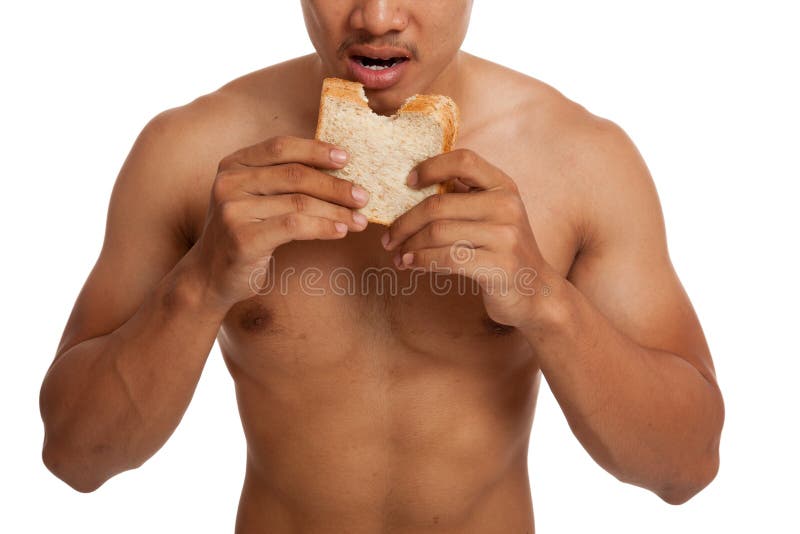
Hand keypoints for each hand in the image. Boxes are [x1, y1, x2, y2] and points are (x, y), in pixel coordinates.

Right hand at [187, 136, 369, 310]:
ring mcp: (233, 210)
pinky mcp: (243, 238)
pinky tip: (341, 231)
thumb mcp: (255, 198)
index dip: (316, 150)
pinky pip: (295, 227)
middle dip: (335, 185)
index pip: (281, 146)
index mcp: (233, 164)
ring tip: (359, 219)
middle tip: (364, 196)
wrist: (209, 276)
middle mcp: (229, 182)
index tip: (346, 158)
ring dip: (336, 211)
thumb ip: (282, 180)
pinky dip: (323, 227)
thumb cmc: (244, 233)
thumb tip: (339, 168)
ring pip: (299, 202)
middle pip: (295, 175)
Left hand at [380, 149, 558, 327]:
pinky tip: (409, 265)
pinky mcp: (499, 266)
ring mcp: (505, 236)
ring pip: (438, 233)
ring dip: (409, 245)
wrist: (535, 292)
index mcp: (503, 186)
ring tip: (397, 254)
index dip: (431, 167)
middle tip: (388, 237)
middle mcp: (507, 206)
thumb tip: (408, 191)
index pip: (463, 160)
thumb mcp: (491, 215)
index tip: (408, 183)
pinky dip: (421, 261)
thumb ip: (462, 199)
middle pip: (438, 205)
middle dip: (405, 222)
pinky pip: (446, 258)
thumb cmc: (501, 251)